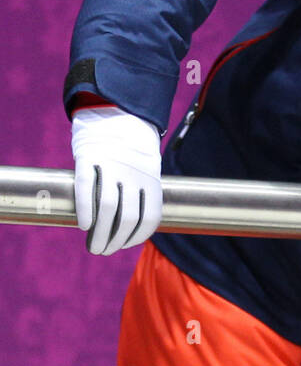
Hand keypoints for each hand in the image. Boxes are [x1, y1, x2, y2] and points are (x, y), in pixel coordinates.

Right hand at [71, 106, 162, 254]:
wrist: (119, 115)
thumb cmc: (132, 150)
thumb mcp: (148, 169)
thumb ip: (143, 194)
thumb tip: (132, 227)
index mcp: (151, 179)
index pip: (150, 217)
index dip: (138, 236)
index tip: (125, 245)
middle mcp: (133, 174)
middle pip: (127, 217)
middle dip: (116, 241)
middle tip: (105, 251)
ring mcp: (112, 166)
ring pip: (108, 207)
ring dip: (100, 233)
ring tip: (95, 247)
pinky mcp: (90, 158)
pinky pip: (86, 188)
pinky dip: (86, 210)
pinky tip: (84, 226)